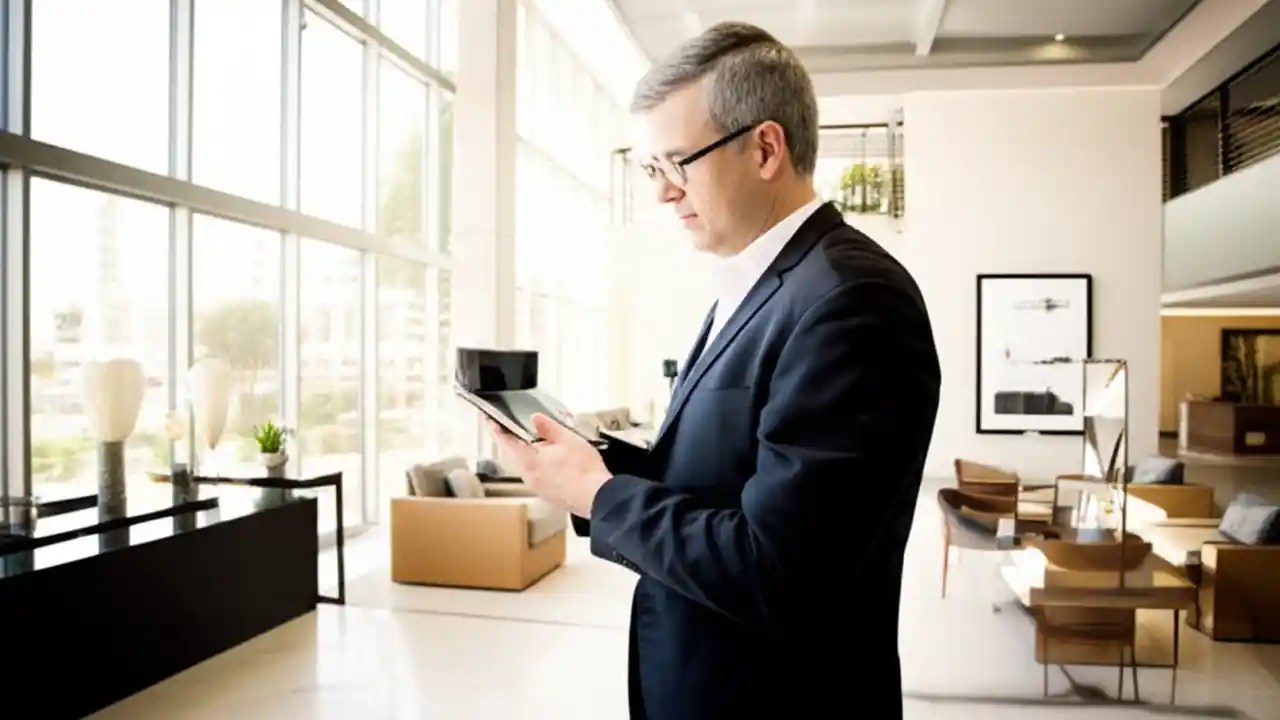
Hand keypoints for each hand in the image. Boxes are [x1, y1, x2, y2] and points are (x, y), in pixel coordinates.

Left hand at [486, 414, 612, 517]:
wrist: (598, 498)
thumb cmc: (585, 472)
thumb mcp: (568, 439)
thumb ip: (548, 427)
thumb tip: (536, 419)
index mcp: (529, 461)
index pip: (505, 441)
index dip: (496, 429)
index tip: (490, 421)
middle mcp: (529, 477)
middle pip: (515, 454)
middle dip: (515, 440)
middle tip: (518, 428)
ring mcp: (538, 487)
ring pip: (527, 465)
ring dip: (531, 453)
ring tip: (544, 443)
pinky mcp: (548, 494)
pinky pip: (537, 475)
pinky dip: (541, 464)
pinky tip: (555, 461)